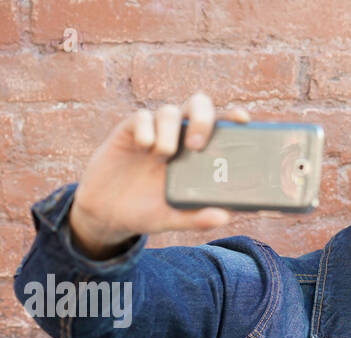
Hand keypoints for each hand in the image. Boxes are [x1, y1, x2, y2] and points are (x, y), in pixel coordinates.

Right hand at [68, 92, 250, 257]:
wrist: (107, 213)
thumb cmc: (146, 211)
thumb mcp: (172, 218)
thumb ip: (197, 217)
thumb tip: (224, 216)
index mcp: (196, 154)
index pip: (218, 127)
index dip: (231, 117)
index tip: (243, 119)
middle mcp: (178, 137)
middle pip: (197, 106)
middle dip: (202, 117)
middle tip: (197, 144)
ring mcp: (153, 132)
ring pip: (169, 111)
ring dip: (171, 130)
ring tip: (164, 154)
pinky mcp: (128, 131)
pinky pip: (141, 117)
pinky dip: (146, 129)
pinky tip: (144, 147)